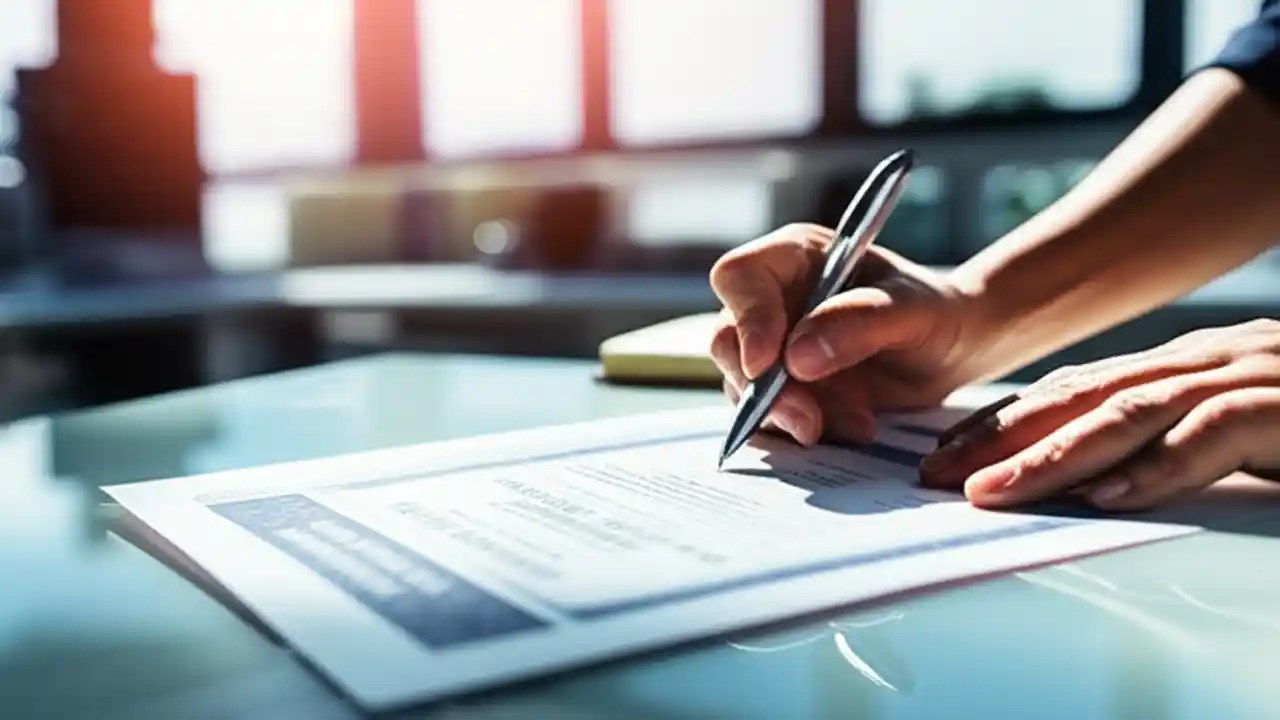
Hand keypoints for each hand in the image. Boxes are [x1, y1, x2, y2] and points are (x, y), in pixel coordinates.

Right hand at [709, 223, 986, 445]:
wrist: (953, 352)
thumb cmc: (935, 313)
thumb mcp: (912, 309)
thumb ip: (859, 321)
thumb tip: (796, 356)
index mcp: (794, 258)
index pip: (739, 277)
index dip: (746, 319)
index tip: (769, 364)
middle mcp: (773, 300)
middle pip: (727, 340)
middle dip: (763, 387)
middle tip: (808, 419)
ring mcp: (774, 348)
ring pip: (744, 387)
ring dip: (790, 415)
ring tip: (857, 422)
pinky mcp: (784, 390)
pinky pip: (770, 417)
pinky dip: (805, 430)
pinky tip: (854, 425)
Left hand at [920, 319, 1279, 510]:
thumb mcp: (1237, 428)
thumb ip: (1171, 443)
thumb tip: (1096, 483)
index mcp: (1186, 364)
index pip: (1077, 389)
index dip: (1006, 420)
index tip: (947, 453)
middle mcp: (1205, 361)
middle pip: (1082, 396)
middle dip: (1001, 437)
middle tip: (936, 473)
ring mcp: (1244, 378)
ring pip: (1127, 413)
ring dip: (1052, 456)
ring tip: (990, 490)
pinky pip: (1209, 434)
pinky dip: (1153, 468)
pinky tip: (1102, 496)